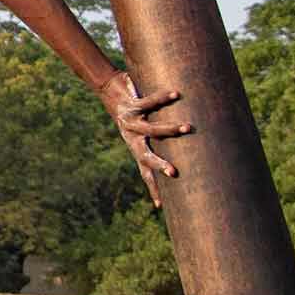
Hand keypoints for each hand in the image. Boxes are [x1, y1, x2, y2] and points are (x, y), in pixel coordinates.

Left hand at [104, 69, 188, 202]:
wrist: (107, 89)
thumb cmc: (133, 111)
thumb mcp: (144, 128)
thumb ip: (158, 137)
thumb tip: (186, 147)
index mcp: (135, 146)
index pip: (144, 171)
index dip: (152, 187)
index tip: (159, 205)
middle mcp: (132, 137)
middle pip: (145, 156)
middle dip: (159, 165)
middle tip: (174, 173)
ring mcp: (131, 122)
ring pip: (151, 129)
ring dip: (170, 129)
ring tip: (188, 127)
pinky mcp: (131, 105)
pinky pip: (149, 102)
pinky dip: (163, 98)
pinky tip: (176, 94)